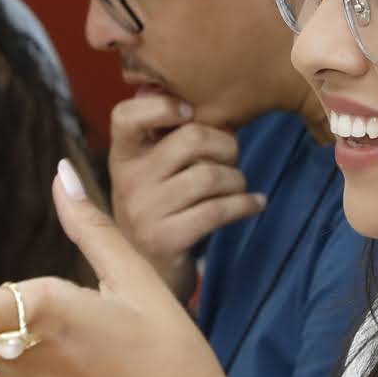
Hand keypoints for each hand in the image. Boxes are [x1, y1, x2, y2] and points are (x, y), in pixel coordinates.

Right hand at [109, 94, 260, 297]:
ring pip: (211, 175)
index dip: (162, 106)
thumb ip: (166, 138)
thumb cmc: (159, 211)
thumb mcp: (149, 173)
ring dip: (238, 179)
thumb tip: (204, 101)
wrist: (147, 274)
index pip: (126, 115)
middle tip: (231, 158)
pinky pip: (219, 210)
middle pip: (191, 139)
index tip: (190, 113)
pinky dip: (246, 204)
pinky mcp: (166, 239)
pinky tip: (255, 204)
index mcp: (122, 157)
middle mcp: (127, 181)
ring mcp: (145, 211)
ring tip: (239, 186)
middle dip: (225, 145)